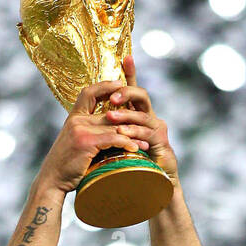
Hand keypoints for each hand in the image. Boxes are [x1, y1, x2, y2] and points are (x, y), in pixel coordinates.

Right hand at [37, 78, 148, 195]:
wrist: (52, 180)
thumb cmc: (66, 166)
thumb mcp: (75, 144)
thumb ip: (88, 134)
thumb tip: (108, 133)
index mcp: (73, 118)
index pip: (89, 92)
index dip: (105, 85)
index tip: (120, 83)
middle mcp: (77, 120)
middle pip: (109, 112)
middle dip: (129, 118)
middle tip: (145, 123)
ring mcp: (81, 130)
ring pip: (114, 126)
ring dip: (132, 135)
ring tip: (145, 143)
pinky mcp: (86, 142)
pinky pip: (112, 138)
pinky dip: (126, 143)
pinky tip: (134, 149)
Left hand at [103, 56, 178, 187]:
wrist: (149, 188)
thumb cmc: (130, 165)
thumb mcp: (114, 144)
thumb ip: (106, 129)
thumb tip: (84, 118)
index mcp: (137, 114)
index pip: (133, 90)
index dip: (131, 73)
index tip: (126, 57)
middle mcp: (150, 117)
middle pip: (141, 94)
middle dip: (126, 92)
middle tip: (113, 96)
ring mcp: (157, 129)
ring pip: (143, 114)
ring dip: (126, 115)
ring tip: (111, 116)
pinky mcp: (161, 143)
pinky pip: (147, 133)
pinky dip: (134, 132)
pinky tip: (123, 134)